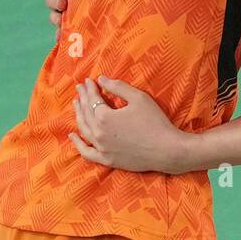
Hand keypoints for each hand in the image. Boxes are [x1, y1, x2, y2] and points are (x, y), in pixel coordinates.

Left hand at [67, 77, 191, 173]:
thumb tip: (101, 79)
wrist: (166, 150)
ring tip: (77, 105)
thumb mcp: (138, 98)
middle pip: (86, 113)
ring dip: (78, 116)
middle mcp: (98, 134)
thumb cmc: (155, 122)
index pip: (93, 100)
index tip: (88, 80)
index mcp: (104, 117)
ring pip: (84, 130)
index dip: (90, 89)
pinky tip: (73, 136)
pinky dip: (78, 144)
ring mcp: (101, 149)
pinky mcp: (107, 160)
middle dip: (82, 99)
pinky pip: (87, 153)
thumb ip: (118, 87)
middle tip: (80, 88)